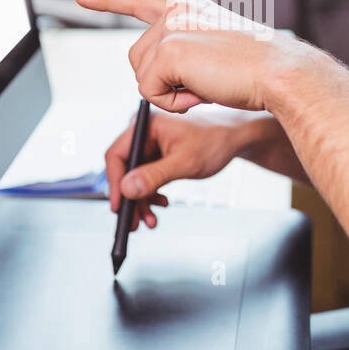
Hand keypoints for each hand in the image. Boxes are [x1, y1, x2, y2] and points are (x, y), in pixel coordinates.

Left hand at [72, 0, 314, 112]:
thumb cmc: (259, 71)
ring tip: (208, 86)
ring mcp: (171, 29)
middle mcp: (177, 12)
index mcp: (190, 8)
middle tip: (205, 84)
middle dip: (163, 83)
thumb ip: (185, 54)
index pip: (139, 0)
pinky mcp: (168, 51)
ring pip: (143, 78)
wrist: (281, 73)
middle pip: (138, 59)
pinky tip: (203, 94)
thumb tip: (156, 75)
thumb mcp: (216, 53)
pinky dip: (174, 104)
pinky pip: (150, 93)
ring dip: (171, 95)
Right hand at [105, 107, 262, 229]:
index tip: (119, 208)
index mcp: (146, 126)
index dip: (114, 183)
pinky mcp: (157, 155)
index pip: (116, 155)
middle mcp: (144, 133)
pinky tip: (161, 204)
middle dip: (130, 198)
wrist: (234, 139)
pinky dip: (151, 194)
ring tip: (151, 220)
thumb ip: (154, 176)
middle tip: (134, 223)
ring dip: (141, 201)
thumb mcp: (184, 163)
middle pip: (124, 169)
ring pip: (134, 178)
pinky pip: (145, 177)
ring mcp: (150, 145)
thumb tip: (126, 189)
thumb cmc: (214, 142)